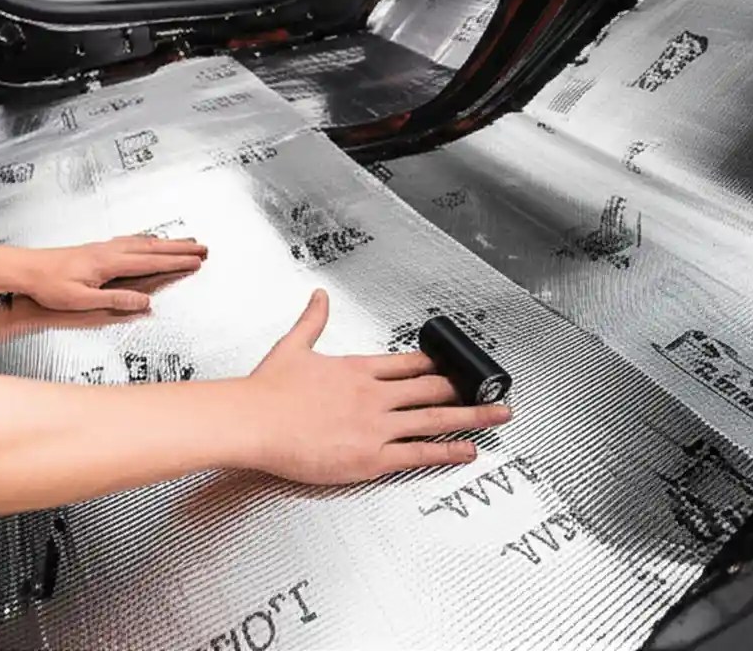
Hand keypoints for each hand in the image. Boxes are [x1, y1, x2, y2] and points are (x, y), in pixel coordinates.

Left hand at [22, 236, 206, 311]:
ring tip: (185, 242)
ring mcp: (104, 248)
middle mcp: (110, 251)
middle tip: (202, 248)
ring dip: (167, 242)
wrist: (27, 268)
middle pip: (153, 247)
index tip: (196, 261)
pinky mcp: (97, 249)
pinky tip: (149, 241)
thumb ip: (116, 300)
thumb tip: (145, 302)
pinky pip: (131, 241)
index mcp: (110, 263)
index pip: (151, 262)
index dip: (176, 262)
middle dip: (179, 248)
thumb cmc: (50, 285)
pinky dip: (148, 240)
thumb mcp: (82, 300)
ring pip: (143, 242)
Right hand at [241, 289, 511, 484]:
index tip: (459, 365)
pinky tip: (469, 449)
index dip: (439, 366)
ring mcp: (376, 426)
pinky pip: (419, 453)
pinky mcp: (371, 456)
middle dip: (466, 388)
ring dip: (471, 416)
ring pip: (435, 418)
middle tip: (492, 388)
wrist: (253, 420)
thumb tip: (319, 295)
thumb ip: (313, 320)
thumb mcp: (293, 346)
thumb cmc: (267, 390)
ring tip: (499, 414)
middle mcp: (374, 395)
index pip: (410, 364)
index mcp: (359, 369)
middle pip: (432, 388)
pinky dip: (448, 450)